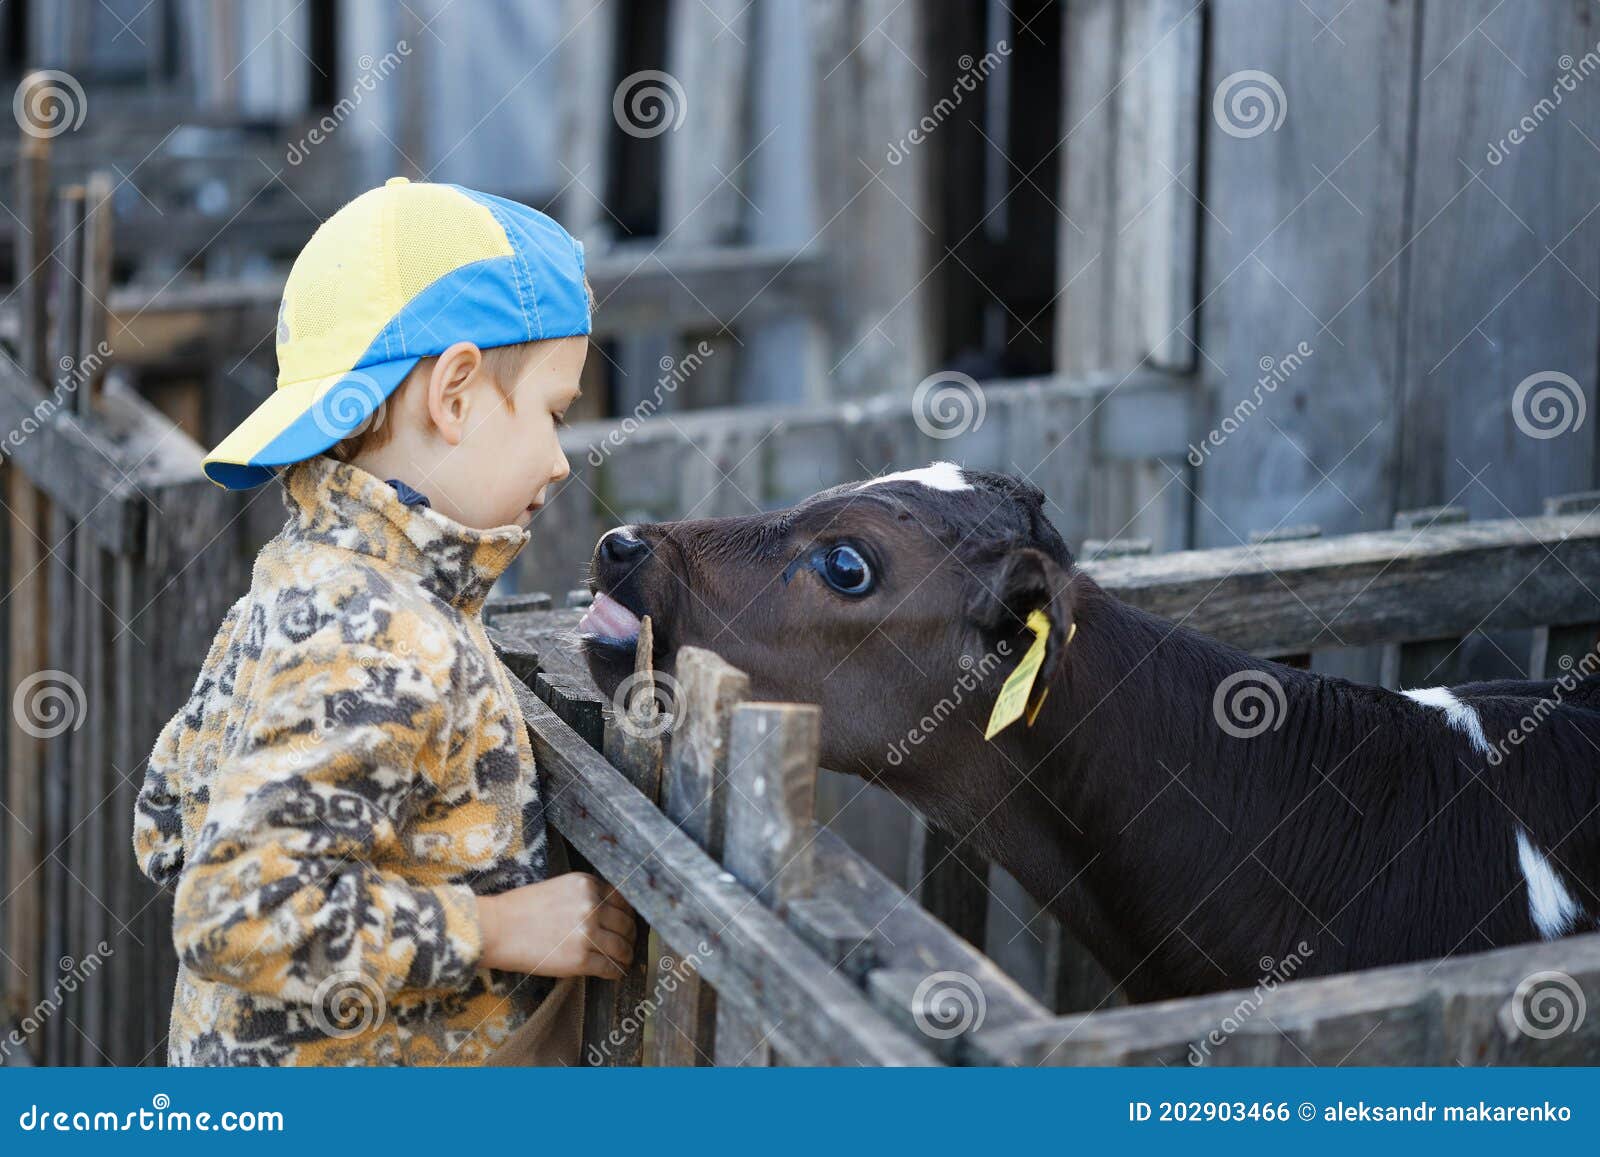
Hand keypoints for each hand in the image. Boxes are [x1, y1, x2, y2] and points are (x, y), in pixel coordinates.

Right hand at [476, 873, 635, 978]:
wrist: (496, 929)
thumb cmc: (520, 910)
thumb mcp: (559, 889)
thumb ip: (585, 897)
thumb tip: (608, 913)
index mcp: (587, 884)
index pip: (622, 900)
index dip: (626, 915)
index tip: (626, 924)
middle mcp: (592, 906)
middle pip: (627, 923)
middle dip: (629, 936)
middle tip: (627, 944)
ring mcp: (588, 932)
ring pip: (622, 947)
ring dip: (626, 956)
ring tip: (623, 961)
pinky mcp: (581, 959)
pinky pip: (610, 967)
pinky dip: (616, 972)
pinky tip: (614, 973)